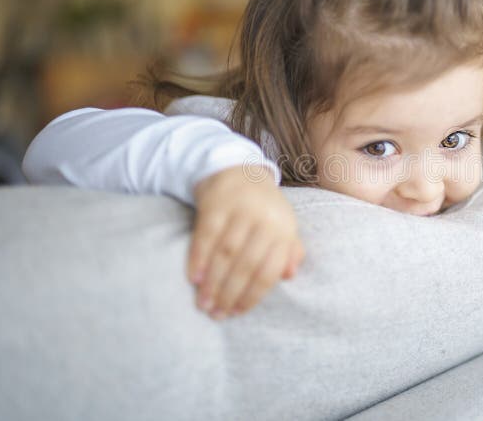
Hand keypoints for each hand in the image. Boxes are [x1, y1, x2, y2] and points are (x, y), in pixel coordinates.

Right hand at [189, 164, 305, 319]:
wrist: (237, 169)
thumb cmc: (263, 207)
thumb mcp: (283, 224)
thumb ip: (289, 250)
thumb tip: (289, 276)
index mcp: (284, 228)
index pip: (269, 270)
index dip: (252, 295)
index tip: (237, 313)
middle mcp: (265, 218)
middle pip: (245, 265)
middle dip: (229, 294)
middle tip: (215, 314)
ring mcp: (241, 209)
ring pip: (225, 254)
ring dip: (212, 282)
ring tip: (203, 303)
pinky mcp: (217, 203)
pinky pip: (206, 236)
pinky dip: (198, 259)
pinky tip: (193, 278)